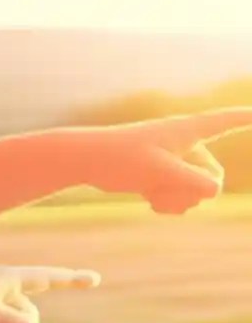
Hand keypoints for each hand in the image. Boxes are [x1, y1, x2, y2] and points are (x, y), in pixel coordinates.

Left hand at [72, 107, 251, 213]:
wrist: (86, 162)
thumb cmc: (121, 158)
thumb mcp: (161, 171)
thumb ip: (194, 181)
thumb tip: (215, 190)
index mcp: (187, 130)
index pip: (225, 121)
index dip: (245, 119)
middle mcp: (185, 144)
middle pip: (214, 176)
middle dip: (194, 189)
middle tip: (164, 186)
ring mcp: (175, 162)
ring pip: (197, 192)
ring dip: (177, 199)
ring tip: (151, 191)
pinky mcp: (163, 177)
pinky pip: (181, 199)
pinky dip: (168, 204)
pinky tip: (149, 200)